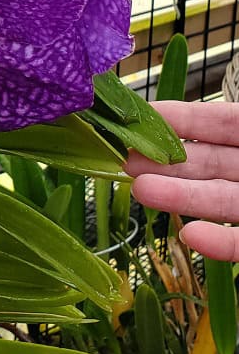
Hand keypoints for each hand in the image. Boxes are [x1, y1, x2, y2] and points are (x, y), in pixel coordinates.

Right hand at [126, 100, 238, 260]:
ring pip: (219, 200)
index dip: (182, 118)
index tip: (141, 116)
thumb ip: (236, 122)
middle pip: (208, 163)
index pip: (220, 122)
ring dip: (179, 197)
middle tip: (125, 161)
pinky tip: (191, 236)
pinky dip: (219, 243)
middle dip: (165, 161)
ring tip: (141, 191)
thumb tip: (199, 110)